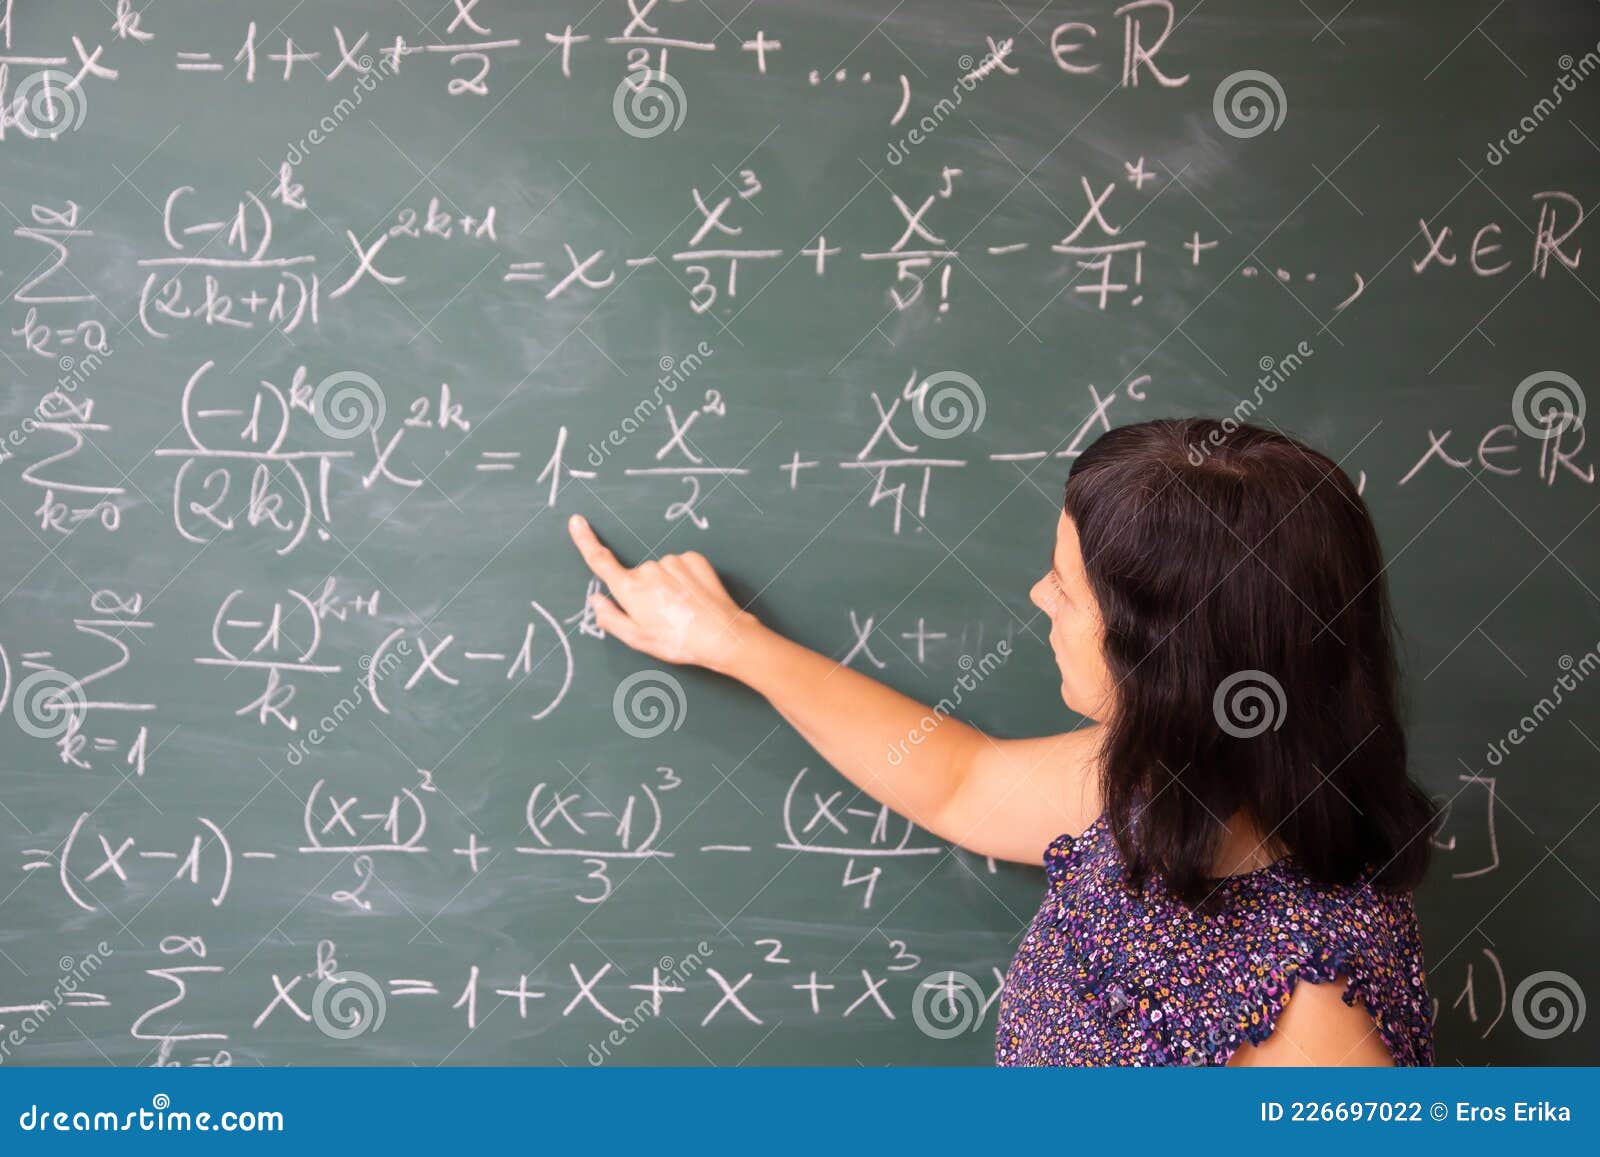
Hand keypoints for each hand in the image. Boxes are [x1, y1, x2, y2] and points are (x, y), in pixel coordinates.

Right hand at [567, 513, 758, 674]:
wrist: (721, 634)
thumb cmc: (677, 641)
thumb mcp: (637, 639)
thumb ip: (611, 618)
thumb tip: (596, 600)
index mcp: (630, 590)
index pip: (600, 561)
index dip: (585, 540)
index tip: (577, 521)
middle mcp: (648, 570)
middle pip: (638, 576)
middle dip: (645, 592)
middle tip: (664, 616)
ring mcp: (671, 561)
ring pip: (661, 571)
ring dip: (667, 586)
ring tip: (682, 609)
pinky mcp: (692, 558)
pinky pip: (680, 566)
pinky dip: (684, 579)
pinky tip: (694, 598)